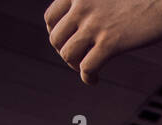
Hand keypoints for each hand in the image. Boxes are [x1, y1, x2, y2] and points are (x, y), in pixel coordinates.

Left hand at [44, 0, 161, 84]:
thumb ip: (94, 3)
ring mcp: (95, 25)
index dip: (57, 36)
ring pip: (67, 54)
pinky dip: (87, 78)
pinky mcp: (110, 42)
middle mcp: (81, 6)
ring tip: (87, 70)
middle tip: (80, 60)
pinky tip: (95, 80)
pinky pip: (86, 67)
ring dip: (75, 67)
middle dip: (65, 54)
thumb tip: (91, 20)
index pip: (51, 18)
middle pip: (56, 39)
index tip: (69, 44)